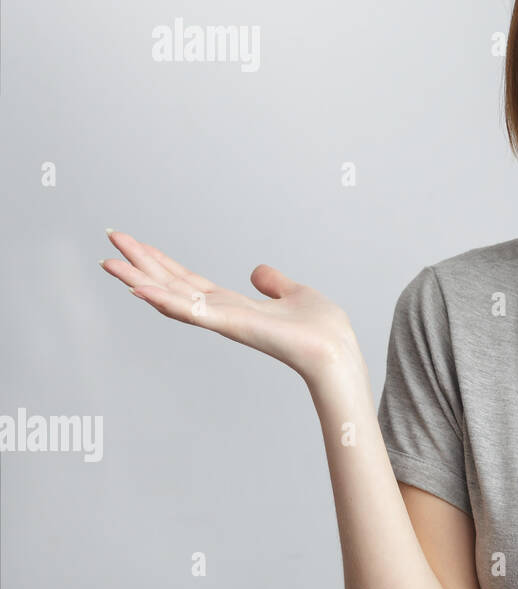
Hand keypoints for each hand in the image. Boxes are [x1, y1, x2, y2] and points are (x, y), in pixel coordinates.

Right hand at [100, 229, 364, 390]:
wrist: (335, 350)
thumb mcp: (295, 293)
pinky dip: (163, 300)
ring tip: (110, 260)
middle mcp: (222, 313)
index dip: (161, 263)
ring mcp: (223, 320)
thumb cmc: (321, 330)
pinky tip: (138, 288)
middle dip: (140, 263)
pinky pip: (191, 311)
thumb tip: (256, 271)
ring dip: (139, 278)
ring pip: (171, 296)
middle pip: (171, 284)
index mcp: (234, 305)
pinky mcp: (231, 325)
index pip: (188, 281)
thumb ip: (273, 283)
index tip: (136, 244)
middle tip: (111, 239)